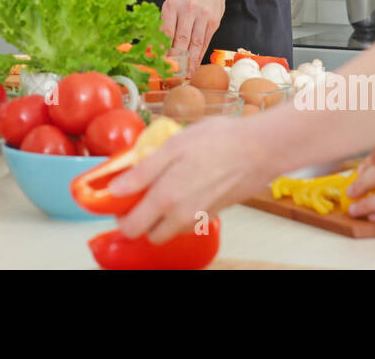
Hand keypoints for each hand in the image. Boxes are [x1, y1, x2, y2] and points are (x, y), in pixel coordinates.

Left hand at [111, 113, 276, 243]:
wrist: (259, 150)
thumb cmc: (218, 142)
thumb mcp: (172, 147)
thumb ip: (141, 172)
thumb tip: (115, 189)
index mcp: (166, 199)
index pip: (131, 227)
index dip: (120, 214)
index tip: (119, 197)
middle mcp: (181, 216)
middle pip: (149, 233)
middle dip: (140, 218)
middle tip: (139, 191)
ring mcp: (198, 218)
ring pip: (169, 229)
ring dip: (160, 216)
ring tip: (164, 184)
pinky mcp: (212, 214)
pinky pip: (186, 221)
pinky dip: (179, 211)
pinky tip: (185, 184)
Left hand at [160, 0, 226, 70]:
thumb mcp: (171, 4)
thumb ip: (165, 24)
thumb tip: (153, 47)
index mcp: (171, 6)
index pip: (166, 32)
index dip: (163, 50)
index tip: (160, 64)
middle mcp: (187, 10)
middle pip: (181, 40)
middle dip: (176, 59)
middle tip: (172, 74)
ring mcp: (202, 16)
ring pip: (195, 43)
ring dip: (190, 61)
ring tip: (185, 74)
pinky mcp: (213, 21)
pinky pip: (205, 42)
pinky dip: (199, 55)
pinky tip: (195, 65)